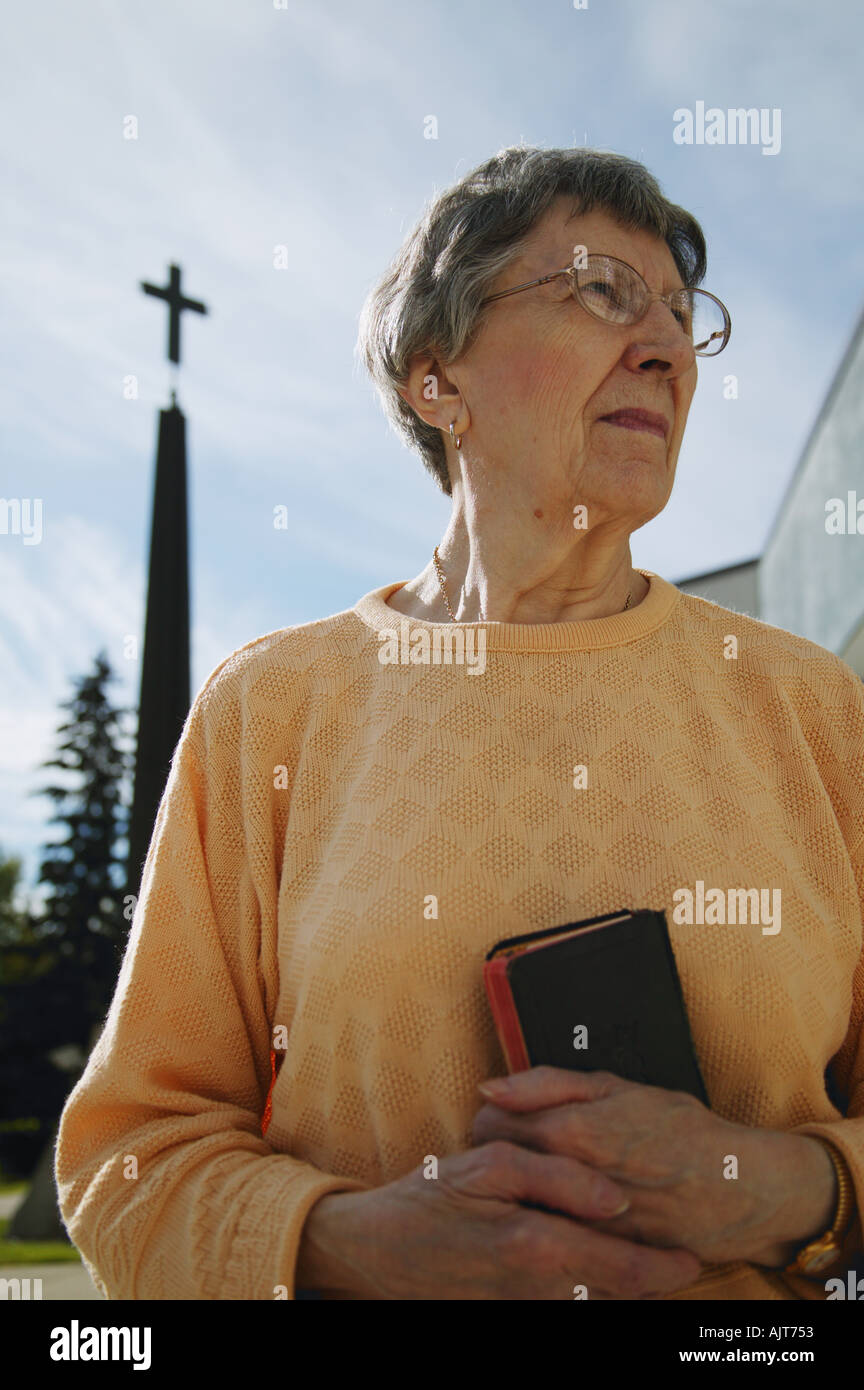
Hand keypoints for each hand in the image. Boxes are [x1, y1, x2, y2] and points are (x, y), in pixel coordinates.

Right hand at [296, 1141, 700, 1299]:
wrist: (373, 1251)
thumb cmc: (428, 1200)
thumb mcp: (490, 1167)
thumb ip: (559, 1178)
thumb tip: (616, 1200)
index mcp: (541, 1247)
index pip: (626, 1270)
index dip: (665, 1268)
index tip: (691, 1259)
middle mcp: (539, 1290)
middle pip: (617, 1296)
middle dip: (651, 1282)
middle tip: (677, 1262)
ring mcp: (524, 1308)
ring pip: (592, 1304)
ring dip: (618, 1288)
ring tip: (641, 1266)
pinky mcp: (509, 1314)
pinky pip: (561, 1307)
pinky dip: (583, 1292)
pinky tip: (585, 1270)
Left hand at [472, 1067, 837, 1267]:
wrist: (736, 1189)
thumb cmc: (680, 1133)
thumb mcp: (615, 1088)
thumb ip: (547, 1084)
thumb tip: (493, 1086)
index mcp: (566, 1132)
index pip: (486, 1125)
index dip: (493, 1118)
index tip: (509, 1120)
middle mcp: (565, 1182)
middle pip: (494, 1168)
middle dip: (502, 1157)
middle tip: (528, 1151)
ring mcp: (578, 1223)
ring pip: (518, 1205)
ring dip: (524, 1192)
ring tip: (548, 1183)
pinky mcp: (594, 1255)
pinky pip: (549, 1238)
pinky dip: (551, 1222)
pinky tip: (568, 1212)